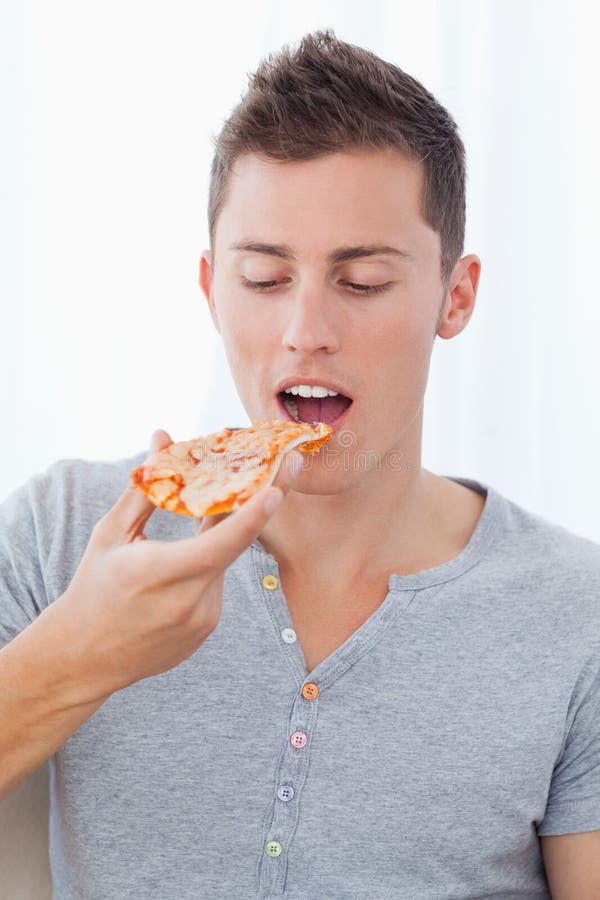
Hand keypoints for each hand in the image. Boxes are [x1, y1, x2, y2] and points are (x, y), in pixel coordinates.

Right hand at [53, 429, 301, 701]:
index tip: (277, 489)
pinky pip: (215, 586)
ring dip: (210, 546)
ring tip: (170, 553)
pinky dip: (203, 571)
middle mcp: (187, 602)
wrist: (83, 657)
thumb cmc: (94, 587)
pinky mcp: (205, 631)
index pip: (218, 543)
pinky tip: (172, 579)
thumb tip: (164, 438)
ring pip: (221, 565)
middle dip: (248, 511)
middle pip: (229, 547)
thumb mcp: (111, 534)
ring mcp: (201, 622)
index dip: (252, 516)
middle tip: (270, 475)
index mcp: (160, 574)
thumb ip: (146, 486)